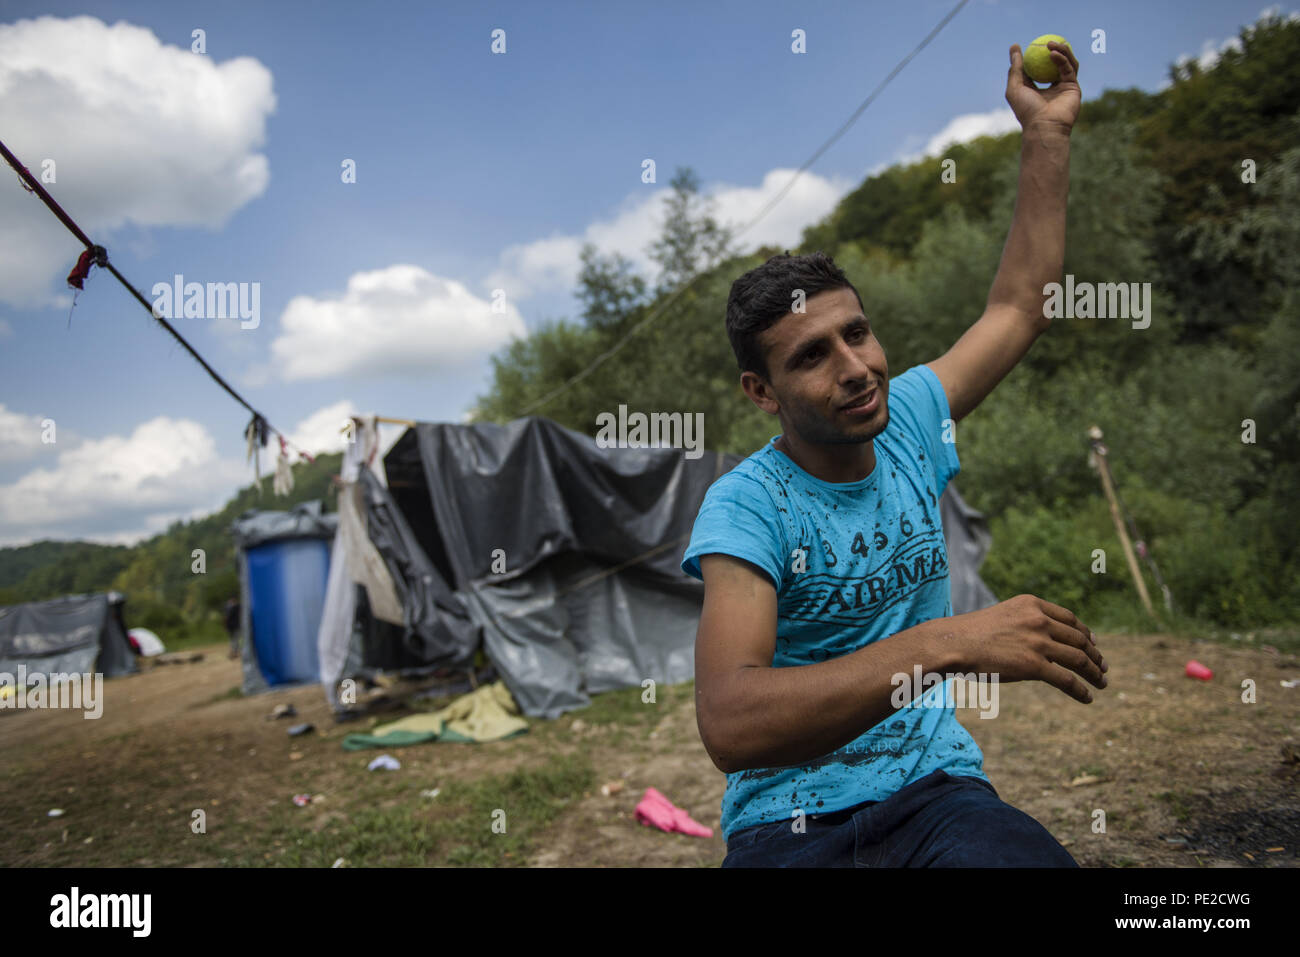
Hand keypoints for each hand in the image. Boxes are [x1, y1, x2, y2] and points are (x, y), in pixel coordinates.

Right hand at [953, 594, 1107, 703]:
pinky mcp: (1034, 666)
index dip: (1085, 632)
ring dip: (1094, 672)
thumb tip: (1042, 643)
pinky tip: (1088, 697)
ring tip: (1101, 683)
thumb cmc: (971, 633)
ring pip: (1078, 659)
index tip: (1092, 643)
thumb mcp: (1003, 617)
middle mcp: (1039, 620)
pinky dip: (1081, 690)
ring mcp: (1038, 642)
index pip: (1069, 618)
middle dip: (1095, 654)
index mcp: (1032, 604)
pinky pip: (1067, 680)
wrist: (954, 643)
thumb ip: (1025, 624)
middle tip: (1103, 666)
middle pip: (1078, 638)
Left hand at [1005, 42, 1080, 134]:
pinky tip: (1053, 53)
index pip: (1036, 68)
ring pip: (1065, 63)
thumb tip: (1014, 47)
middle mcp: (1051, 88)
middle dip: (1051, 50)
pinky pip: (1069, 68)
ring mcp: (1063, 87)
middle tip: (1044, 41)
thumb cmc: (1027, 109)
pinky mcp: (1073, 86)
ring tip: (1050, 44)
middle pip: (1053, 64)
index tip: (1029, 44)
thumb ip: (1015, 68)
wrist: (1044, 125)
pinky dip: (1062, 59)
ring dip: (1060, 51)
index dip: (1034, 56)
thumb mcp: (1015, 87)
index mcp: (1036, 89)